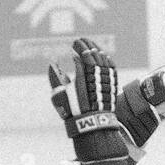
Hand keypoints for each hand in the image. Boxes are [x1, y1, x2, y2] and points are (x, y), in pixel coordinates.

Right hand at [49, 38, 126, 160]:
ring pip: (104, 58)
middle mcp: (96, 74)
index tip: (73, 45)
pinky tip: (104, 56)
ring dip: (97, 50)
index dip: (78, 47)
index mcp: (83, 75)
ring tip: (92, 45)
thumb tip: (52, 64)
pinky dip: (107, 59)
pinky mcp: (112, 84)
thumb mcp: (59, 96)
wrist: (92, 124)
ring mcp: (106, 78)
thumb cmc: (74, 111)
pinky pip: (111, 67)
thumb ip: (54, 78)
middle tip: (82, 40)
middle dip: (87, 44)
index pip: (82, 54)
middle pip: (94, 53)